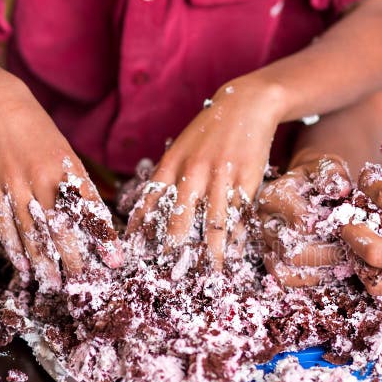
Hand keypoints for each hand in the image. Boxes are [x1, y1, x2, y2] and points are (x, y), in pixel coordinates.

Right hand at [0, 71, 120, 290]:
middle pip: (62, 225)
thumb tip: (97, 221)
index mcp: (67, 167)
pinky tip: (24, 267)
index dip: (104, 236)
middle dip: (75, 257)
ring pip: (32, 230)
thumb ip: (77, 185)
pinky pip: (3, 224)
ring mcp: (14, 182)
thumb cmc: (37, 132)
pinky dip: (14, 248)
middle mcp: (43, 176)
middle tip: (84, 283)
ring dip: (45, 261)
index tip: (115, 260)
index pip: (90, 208)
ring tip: (56, 283)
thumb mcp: (64, 152)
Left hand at [126, 75, 283, 264]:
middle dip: (173, 248)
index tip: (134, 255)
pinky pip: (240, 214)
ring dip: (211, 253)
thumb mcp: (180, 150)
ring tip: (208, 276)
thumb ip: (166, 178)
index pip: (150, 203)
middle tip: (168, 275)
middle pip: (180, 218)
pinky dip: (237, 237)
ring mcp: (221, 177)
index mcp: (171, 164)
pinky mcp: (247, 179)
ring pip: (214, 223)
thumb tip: (148, 212)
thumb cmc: (207, 132)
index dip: (141, 231)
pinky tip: (234, 254)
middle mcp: (193, 172)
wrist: (245, 105)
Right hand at [257, 152, 351, 285]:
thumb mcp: (328, 168)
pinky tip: (331, 269)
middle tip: (351, 250)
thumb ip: (332, 175)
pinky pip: (286, 279)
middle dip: (327, 252)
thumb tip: (341, 189)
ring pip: (286, 268)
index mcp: (275, 195)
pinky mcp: (271, 260)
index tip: (349, 228)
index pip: (301, 221)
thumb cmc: (321, 180)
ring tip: (342, 260)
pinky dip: (311, 278)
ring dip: (319, 268)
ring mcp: (265, 243)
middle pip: (292, 249)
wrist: (309, 189)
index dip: (329, 228)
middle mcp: (264, 221)